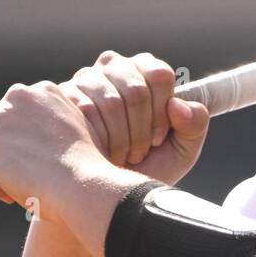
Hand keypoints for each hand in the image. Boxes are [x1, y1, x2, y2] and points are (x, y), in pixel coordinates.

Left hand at [0, 80, 110, 220]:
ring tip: (9, 182)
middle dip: (3, 146)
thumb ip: (62, 131)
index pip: (19, 113)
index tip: (33, 159)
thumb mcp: (81, 136)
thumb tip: (54, 148)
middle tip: (21, 174)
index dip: (22, 138)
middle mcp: (18, 95)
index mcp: (46, 92)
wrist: (80, 184)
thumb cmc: (87, 170)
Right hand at [57, 50, 209, 186]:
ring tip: (122, 155)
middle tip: (140, 151)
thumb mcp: (182, 149)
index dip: (162, 111)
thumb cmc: (149, 165)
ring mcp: (85, 78)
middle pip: (136, 89)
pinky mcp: (62, 96)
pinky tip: (99, 152)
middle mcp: (115, 66)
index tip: (159, 138)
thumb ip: (194, 125)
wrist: (108, 190)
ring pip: (110, 102)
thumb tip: (178, 106)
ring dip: (120, 138)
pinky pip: (84, 112)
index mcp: (146, 70)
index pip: (159, 74)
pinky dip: (98, 140)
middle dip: (141, 129)